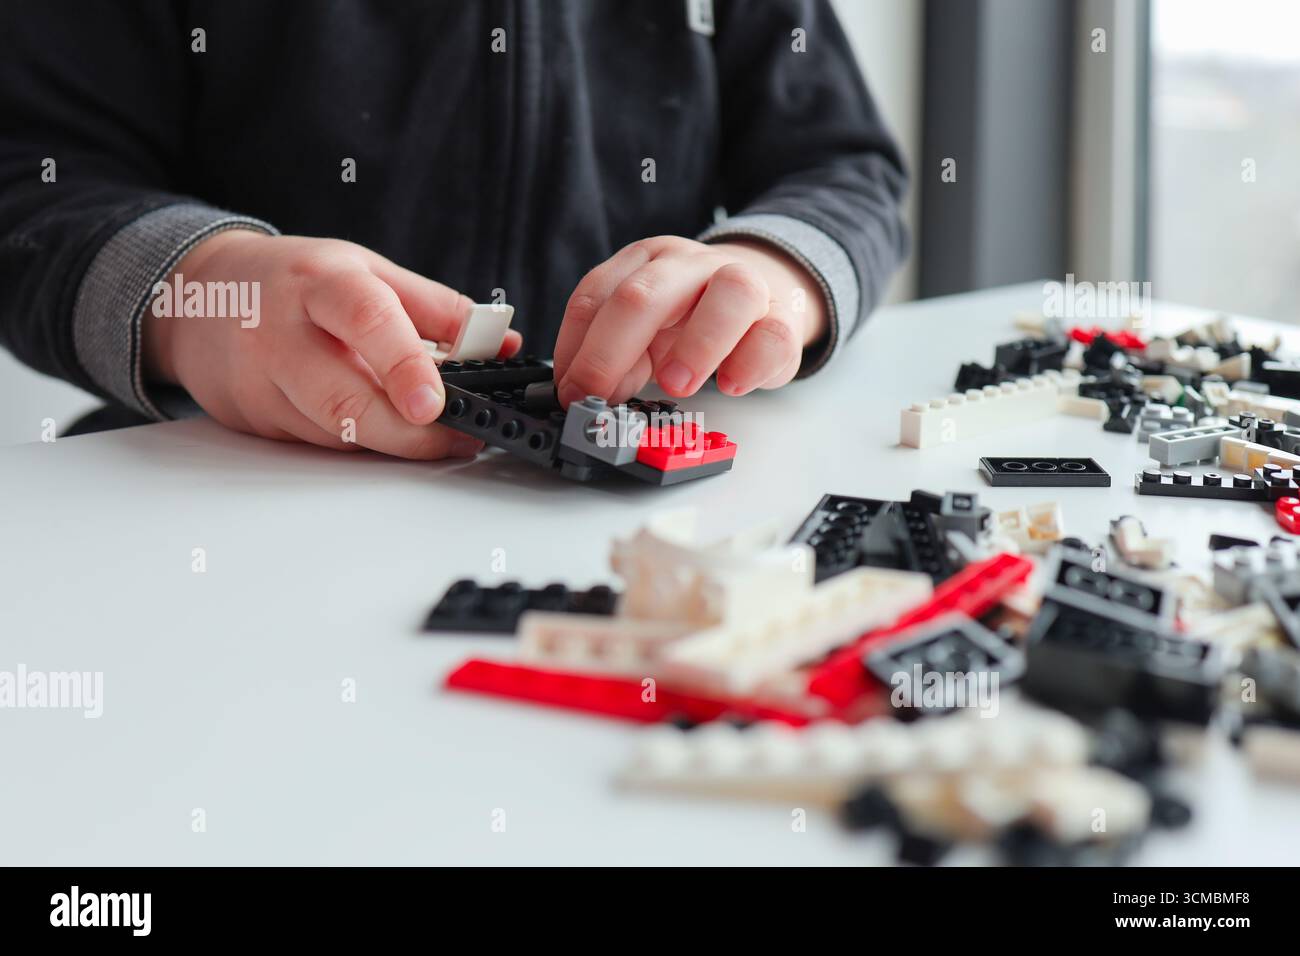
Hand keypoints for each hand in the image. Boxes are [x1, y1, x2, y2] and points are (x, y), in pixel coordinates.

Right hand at [143, 231, 520, 458]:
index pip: (366, 321)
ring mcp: (259, 382)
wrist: (198, 296)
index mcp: (321, 282)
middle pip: (345, 399)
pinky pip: (318, 444)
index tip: (438, 403)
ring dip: (392, 443)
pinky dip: (360, 444)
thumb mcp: (366, 271)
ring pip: (334, 432)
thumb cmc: (295, 282)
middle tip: (458, 439)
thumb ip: (436, 308)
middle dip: (409, 433)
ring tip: (438, 437)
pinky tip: (386, 433)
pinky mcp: (253, 421)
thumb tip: (500, 342)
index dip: (405, 366)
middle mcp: (281, 332)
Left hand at [552, 235, 826, 406]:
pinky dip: (751, 363)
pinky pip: (773, 334)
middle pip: (645, 294)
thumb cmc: (694, 315)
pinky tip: (731, 385)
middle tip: (600, 397)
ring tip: (675, 386)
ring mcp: (743, 284)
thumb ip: (616, 359)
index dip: (576, 348)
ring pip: (730, 293)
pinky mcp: (783, 318)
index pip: (596, 296)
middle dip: (611, 351)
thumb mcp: (644, 332)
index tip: (570, 393)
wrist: (765, 291)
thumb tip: (588, 395)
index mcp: (645, 263)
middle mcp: (691, 265)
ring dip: (697, 345)